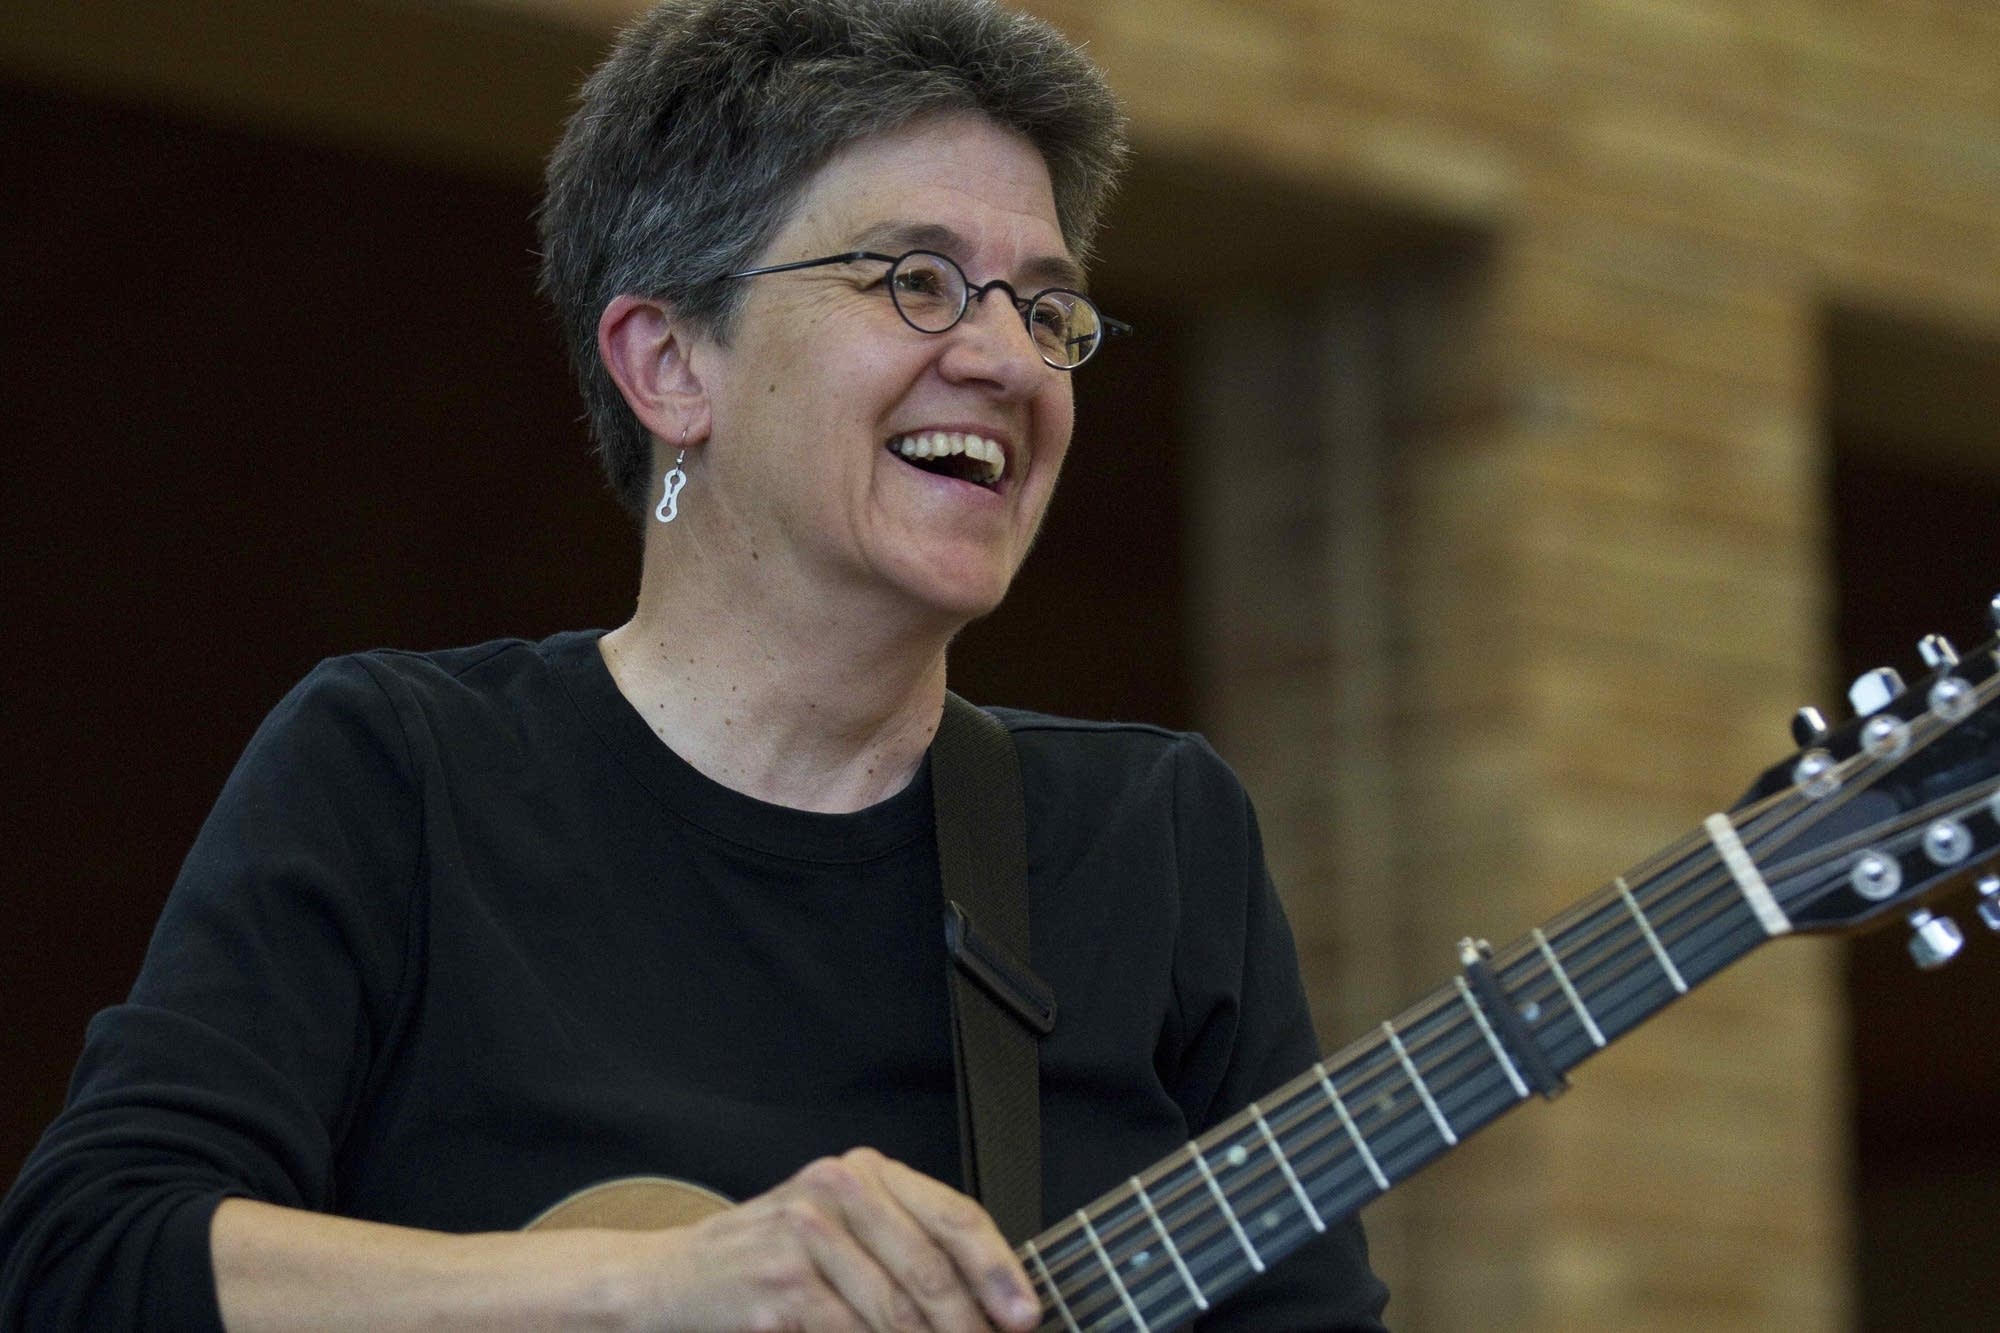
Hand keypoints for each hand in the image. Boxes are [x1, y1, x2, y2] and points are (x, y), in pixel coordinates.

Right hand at [633, 1148, 1041, 1331]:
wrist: (674, 1279)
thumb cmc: (770, 1260)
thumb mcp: (841, 1230)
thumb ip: (907, 1247)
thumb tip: (987, 1298)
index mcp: (865, 1172)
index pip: (955, 1215)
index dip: (999, 1270)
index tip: (1026, 1314)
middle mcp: (838, 1189)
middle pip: (932, 1269)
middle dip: (970, 1327)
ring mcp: (806, 1234)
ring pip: (897, 1312)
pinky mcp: (782, 1285)